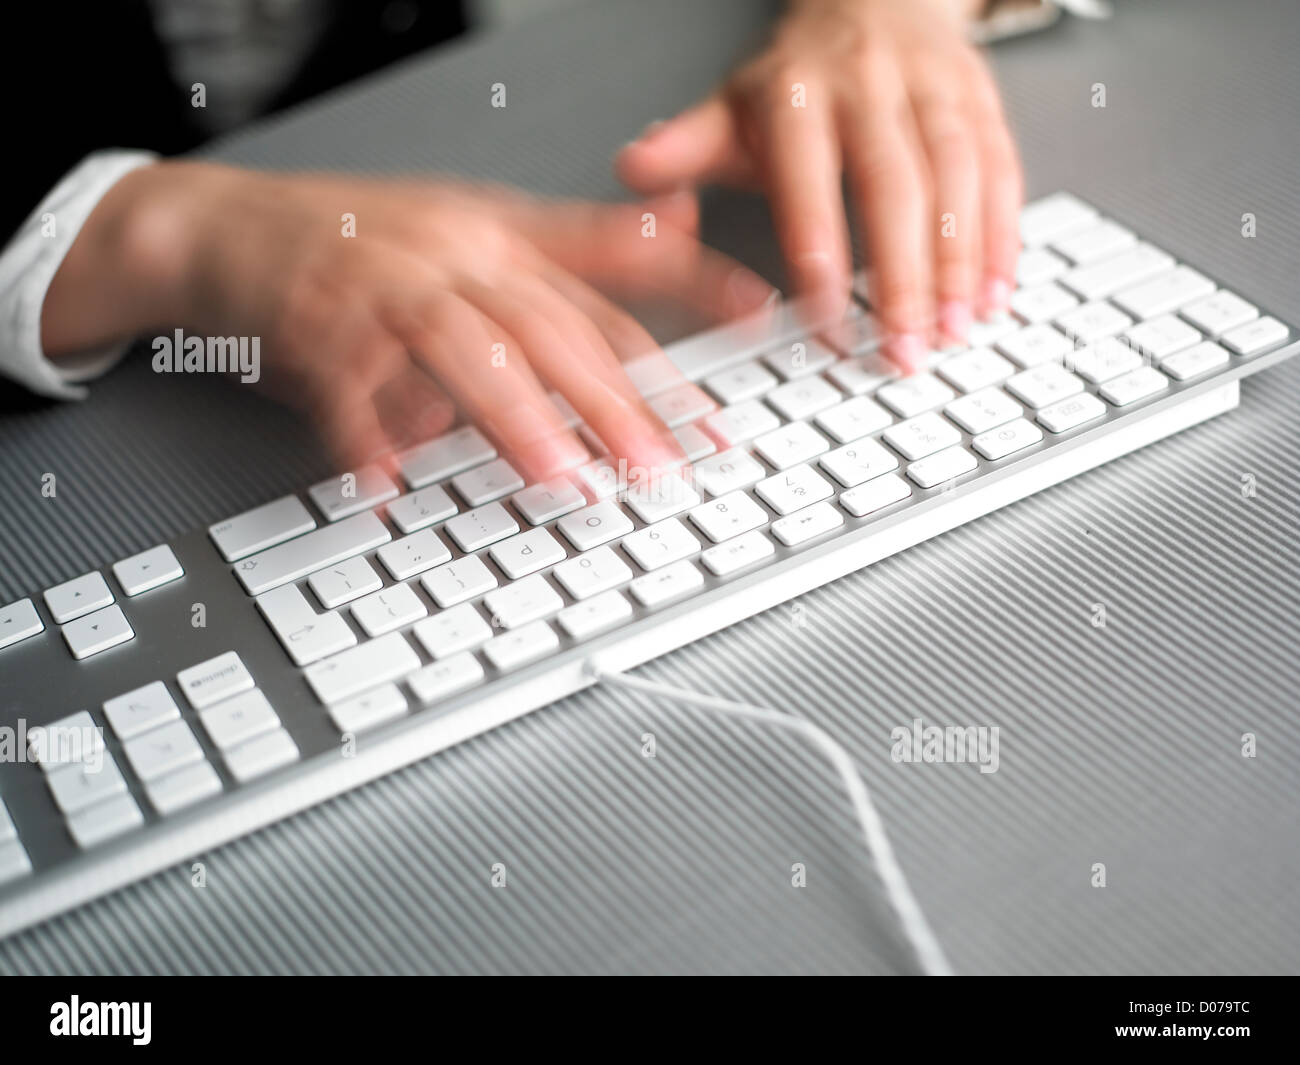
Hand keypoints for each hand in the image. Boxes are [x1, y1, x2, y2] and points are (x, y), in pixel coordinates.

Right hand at [43, 163, 774, 479]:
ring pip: (463, 348)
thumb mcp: (475, 232)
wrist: (229, 226)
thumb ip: (574, 249)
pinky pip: (345, 388)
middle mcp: (454, 256)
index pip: (606, 277)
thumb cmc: (364, 243)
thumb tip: (675, 231)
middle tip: (660, 464)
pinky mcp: (312, 324)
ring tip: (560, 477)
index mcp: (500, 238)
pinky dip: (365, 438)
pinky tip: (387, 486)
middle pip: (548, 326)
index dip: (686, 296)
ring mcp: (383, 287)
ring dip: (513, 418)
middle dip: (612, 400)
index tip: (753, 320)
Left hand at [616, 0, 1022, 371]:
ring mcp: (933, 89)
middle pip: (893, 185)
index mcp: (799, 94)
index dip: (820, 247)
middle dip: (904, 275)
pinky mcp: (981, 99)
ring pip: (957, 177)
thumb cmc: (796, 76)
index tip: (828, 317)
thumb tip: (633, 169)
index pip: (808, 176)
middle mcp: (870, 85)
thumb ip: (685, 147)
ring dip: (961, 262)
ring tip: (955, 330)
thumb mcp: (729, 106)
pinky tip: (999, 288)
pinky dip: (1003, 234)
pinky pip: (1001, 168)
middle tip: (903, 348)